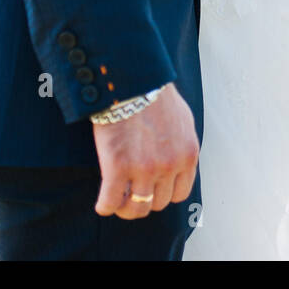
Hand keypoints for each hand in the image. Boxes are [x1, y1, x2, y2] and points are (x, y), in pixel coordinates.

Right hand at [91, 83, 198, 219]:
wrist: (132, 81)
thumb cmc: (155, 95)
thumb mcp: (183, 120)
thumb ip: (183, 145)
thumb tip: (180, 159)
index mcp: (187, 155)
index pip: (179, 194)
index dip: (162, 194)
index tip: (151, 190)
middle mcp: (169, 165)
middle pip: (157, 203)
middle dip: (144, 201)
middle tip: (130, 194)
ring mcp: (144, 169)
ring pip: (136, 208)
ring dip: (124, 208)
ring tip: (116, 201)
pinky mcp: (117, 167)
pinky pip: (110, 201)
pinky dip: (105, 206)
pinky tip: (102, 203)